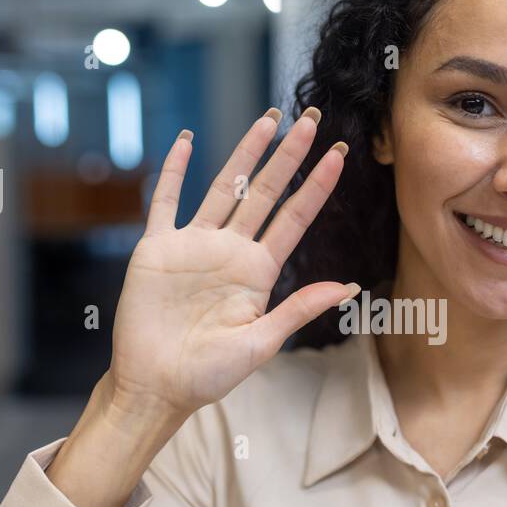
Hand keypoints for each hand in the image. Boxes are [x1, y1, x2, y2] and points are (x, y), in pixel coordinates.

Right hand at [106, 107, 356, 419]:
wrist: (156, 387)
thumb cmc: (208, 375)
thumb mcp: (261, 343)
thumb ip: (299, 309)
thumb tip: (350, 286)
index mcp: (258, 272)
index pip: (294, 219)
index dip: (317, 187)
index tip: (341, 155)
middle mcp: (230, 251)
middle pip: (264, 192)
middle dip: (289, 156)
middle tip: (312, 120)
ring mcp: (193, 246)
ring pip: (223, 187)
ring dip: (245, 153)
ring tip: (267, 120)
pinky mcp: (158, 250)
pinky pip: (166, 202)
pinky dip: (175, 171)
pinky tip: (186, 141)